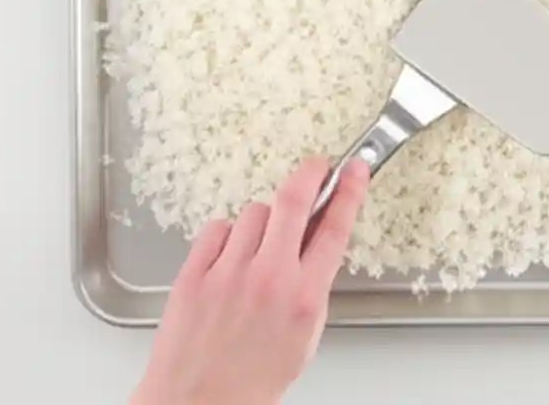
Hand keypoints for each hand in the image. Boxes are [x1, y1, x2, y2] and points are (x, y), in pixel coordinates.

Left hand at [132, 158, 369, 404]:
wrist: (200, 404)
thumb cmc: (251, 382)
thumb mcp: (305, 337)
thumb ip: (313, 288)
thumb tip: (318, 245)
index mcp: (304, 297)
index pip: (335, 227)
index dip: (350, 191)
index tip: (355, 170)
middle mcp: (268, 279)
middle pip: (293, 200)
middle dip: (311, 173)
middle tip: (317, 167)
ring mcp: (227, 273)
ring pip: (254, 213)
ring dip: (263, 221)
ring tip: (259, 247)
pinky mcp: (193, 274)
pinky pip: (217, 229)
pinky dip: (226, 236)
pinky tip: (229, 257)